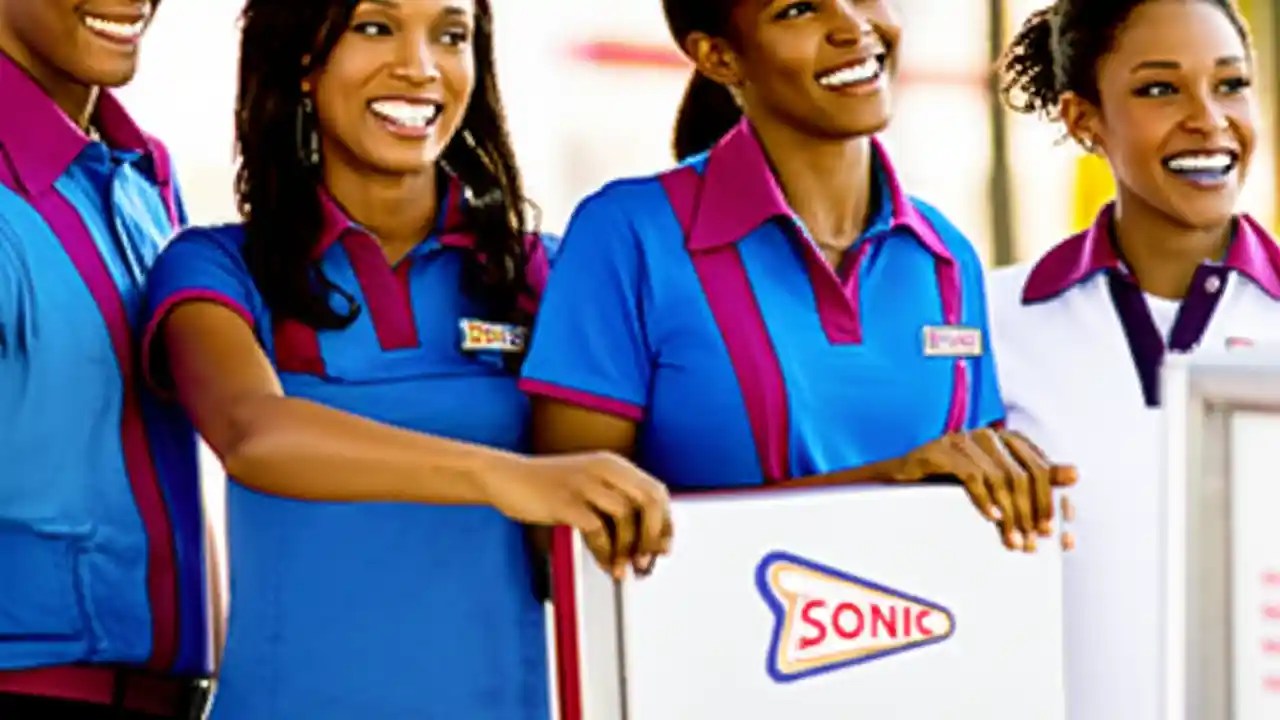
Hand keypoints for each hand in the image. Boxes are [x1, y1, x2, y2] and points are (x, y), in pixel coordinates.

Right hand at [486, 452, 672, 578]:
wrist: (505, 477)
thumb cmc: (547, 489)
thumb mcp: (588, 489)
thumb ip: (613, 507)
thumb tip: (644, 546)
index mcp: (614, 465)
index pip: (656, 491)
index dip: (665, 523)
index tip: (663, 550)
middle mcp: (604, 469)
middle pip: (649, 500)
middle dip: (653, 537)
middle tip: (645, 564)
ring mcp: (584, 483)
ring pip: (626, 516)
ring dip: (628, 549)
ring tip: (621, 570)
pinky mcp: (565, 501)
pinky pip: (597, 529)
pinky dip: (605, 553)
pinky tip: (604, 565)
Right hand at [889, 428, 1075, 551]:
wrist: (901, 482)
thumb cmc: (952, 486)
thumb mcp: (997, 487)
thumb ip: (1035, 480)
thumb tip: (1076, 473)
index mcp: (1009, 440)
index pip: (1041, 470)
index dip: (1052, 503)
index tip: (1059, 536)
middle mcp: (990, 435)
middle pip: (1025, 474)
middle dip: (1033, 513)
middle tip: (1034, 542)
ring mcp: (965, 440)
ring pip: (1001, 478)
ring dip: (1012, 514)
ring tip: (1013, 541)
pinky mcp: (942, 451)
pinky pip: (972, 476)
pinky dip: (985, 500)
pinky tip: (992, 518)